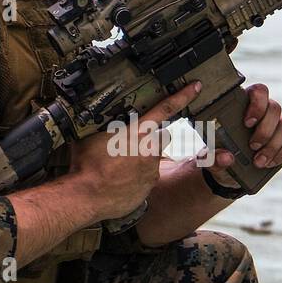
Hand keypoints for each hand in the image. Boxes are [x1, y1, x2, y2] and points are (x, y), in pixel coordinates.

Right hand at [68, 81, 200, 220]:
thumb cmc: (86, 164)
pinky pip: (143, 182)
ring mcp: (151, 172)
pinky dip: (133, 182)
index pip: (165, 109)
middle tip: (130, 148)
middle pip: (159, 140)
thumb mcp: (93, 137)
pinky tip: (116, 185)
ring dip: (138, 164)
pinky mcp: (147, 190)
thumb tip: (102, 129)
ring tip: (115, 171)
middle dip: (150, 142)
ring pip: (150, 163)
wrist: (85, 196)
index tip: (196, 86)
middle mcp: (150, 151)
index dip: (183, 96)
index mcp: (138, 132)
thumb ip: (106, 131)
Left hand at [204, 83, 281, 188]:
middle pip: (274, 108)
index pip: (258, 91)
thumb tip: (227, 157)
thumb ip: (212, 157)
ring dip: (273, 145)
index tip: (247, 123)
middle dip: (265, 130)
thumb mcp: (209, 156)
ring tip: (258, 161)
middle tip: (252, 146)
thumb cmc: (218, 153)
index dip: (257, 104)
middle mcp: (264, 109)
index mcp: (244, 104)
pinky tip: (270, 162)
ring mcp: (276, 121)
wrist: (229, 168)